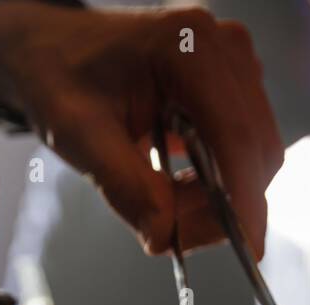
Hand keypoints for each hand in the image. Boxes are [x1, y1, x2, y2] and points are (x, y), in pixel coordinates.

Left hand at [0, 2, 283, 258]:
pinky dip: (220, 178)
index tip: (248, 250)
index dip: (245, 198)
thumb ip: (125, 187)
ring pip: (256, 153)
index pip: (235, 135)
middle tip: (171, 228)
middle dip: (224, 203)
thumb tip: (167, 235)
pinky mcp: (235, 82)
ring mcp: (234, 63)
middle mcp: (222, 48)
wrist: (53, 48)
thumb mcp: (78, 135)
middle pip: (255, 148)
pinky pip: (246, 146)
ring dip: (220, 194)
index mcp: (187, 48)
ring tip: (165, 199)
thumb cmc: (60, 77)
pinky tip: (179, 179)